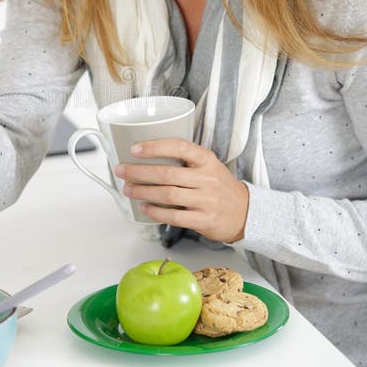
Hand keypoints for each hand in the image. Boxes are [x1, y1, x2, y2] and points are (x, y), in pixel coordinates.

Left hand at [115, 139, 248, 242]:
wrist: (245, 212)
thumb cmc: (219, 187)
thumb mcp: (209, 166)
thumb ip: (185, 160)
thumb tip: (146, 157)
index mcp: (206, 160)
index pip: (179, 147)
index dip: (155, 147)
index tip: (135, 149)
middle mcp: (207, 178)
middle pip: (167, 174)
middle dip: (139, 172)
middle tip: (121, 171)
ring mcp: (206, 200)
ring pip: (168, 195)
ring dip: (143, 192)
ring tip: (128, 189)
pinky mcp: (203, 220)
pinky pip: (174, 216)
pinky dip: (156, 212)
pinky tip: (144, 207)